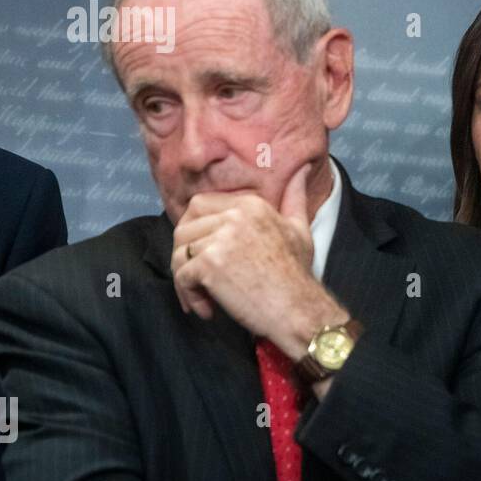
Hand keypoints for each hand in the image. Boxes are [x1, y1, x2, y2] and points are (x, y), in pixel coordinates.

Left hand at [171, 163, 343, 355]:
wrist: (298, 310)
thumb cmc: (298, 275)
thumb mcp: (300, 229)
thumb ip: (295, 198)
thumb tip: (301, 170)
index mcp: (251, 205)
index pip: (201, 205)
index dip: (196, 231)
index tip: (206, 255)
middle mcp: (234, 216)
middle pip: (183, 227)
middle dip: (183, 252)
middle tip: (196, 276)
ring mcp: (220, 239)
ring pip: (179, 253)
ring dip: (184, 277)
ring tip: (202, 295)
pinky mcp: (209, 265)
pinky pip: (182, 277)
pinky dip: (189, 296)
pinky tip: (209, 309)